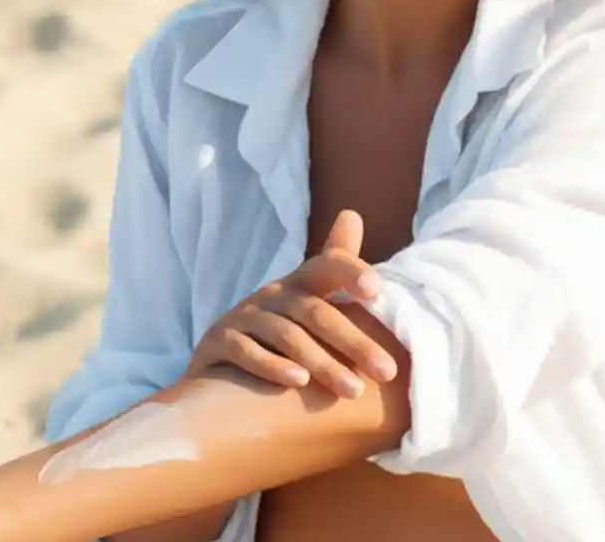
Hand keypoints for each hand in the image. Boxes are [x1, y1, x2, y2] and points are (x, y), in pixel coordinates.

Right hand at [186, 210, 397, 397]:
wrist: (221, 365)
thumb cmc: (279, 332)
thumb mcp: (308, 301)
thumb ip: (336, 268)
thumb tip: (353, 214)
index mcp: (299, 284)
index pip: (327, 265)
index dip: (350, 272)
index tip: (377, 291)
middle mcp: (272, 295)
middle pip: (315, 312)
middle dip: (354, 342)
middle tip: (387, 371)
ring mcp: (242, 317)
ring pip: (286, 335)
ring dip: (323, 363)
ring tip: (353, 390)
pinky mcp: (217, 342)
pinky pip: (245, 350)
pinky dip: (273, 365)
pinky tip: (300, 382)